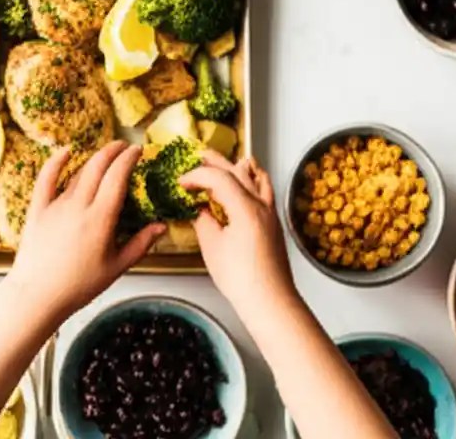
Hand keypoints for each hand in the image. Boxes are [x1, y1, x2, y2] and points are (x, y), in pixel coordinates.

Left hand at [9, 142, 165, 318]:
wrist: (38, 295)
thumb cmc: (78, 286)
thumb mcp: (116, 267)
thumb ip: (140, 244)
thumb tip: (161, 227)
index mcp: (100, 218)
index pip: (117, 176)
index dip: (129, 158)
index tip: (137, 150)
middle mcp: (78, 206)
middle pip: (98, 166)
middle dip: (113, 151)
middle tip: (124, 146)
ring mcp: (56, 206)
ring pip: (77, 173)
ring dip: (92, 160)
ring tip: (104, 157)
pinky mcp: (38, 209)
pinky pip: (46, 179)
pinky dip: (56, 162)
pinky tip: (65, 152)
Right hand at [182, 152, 294, 308]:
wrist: (269, 300)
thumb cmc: (240, 278)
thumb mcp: (212, 246)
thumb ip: (204, 221)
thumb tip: (200, 210)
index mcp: (245, 208)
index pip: (219, 178)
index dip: (197, 176)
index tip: (182, 182)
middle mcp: (262, 206)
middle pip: (239, 172)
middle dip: (217, 163)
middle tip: (200, 156)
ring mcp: (271, 214)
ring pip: (257, 178)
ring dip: (240, 168)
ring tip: (228, 162)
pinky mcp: (273, 224)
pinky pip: (265, 191)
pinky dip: (253, 181)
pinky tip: (248, 185)